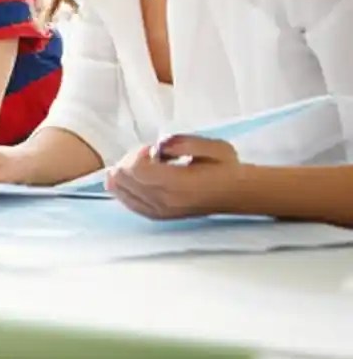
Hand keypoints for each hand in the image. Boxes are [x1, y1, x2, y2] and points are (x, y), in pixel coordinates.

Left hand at [106, 136, 242, 219]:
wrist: (238, 194)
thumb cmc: (226, 167)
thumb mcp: (211, 146)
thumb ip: (182, 142)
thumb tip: (158, 146)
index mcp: (178, 184)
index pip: (136, 170)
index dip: (137, 154)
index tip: (153, 148)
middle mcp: (164, 201)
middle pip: (123, 180)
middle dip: (128, 161)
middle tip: (148, 155)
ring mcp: (160, 211)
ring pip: (121, 192)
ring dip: (125, 174)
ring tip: (145, 165)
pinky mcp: (159, 215)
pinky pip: (129, 203)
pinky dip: (124, 188)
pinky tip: (131, 179)